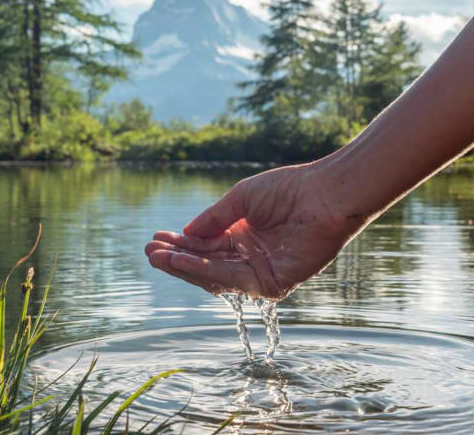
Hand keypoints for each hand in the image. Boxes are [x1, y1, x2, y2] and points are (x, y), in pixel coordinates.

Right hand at [144, 163, 359, 299]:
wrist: (324, 193)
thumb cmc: (287, 190)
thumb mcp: (240, 200)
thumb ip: (213, 219)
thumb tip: (185, 235)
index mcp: (244, 237)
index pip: (206, 247)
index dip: (181, 246)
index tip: (155, 240)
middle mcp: (251, 257)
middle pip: (207, 264)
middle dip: (178, 259)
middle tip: (149, 252)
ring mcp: (263, 272)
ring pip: (216, 275)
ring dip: (185, 267)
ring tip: (158, 257)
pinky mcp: (275, 282)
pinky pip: (235, 280)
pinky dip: (207, 271)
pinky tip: (182, 261)